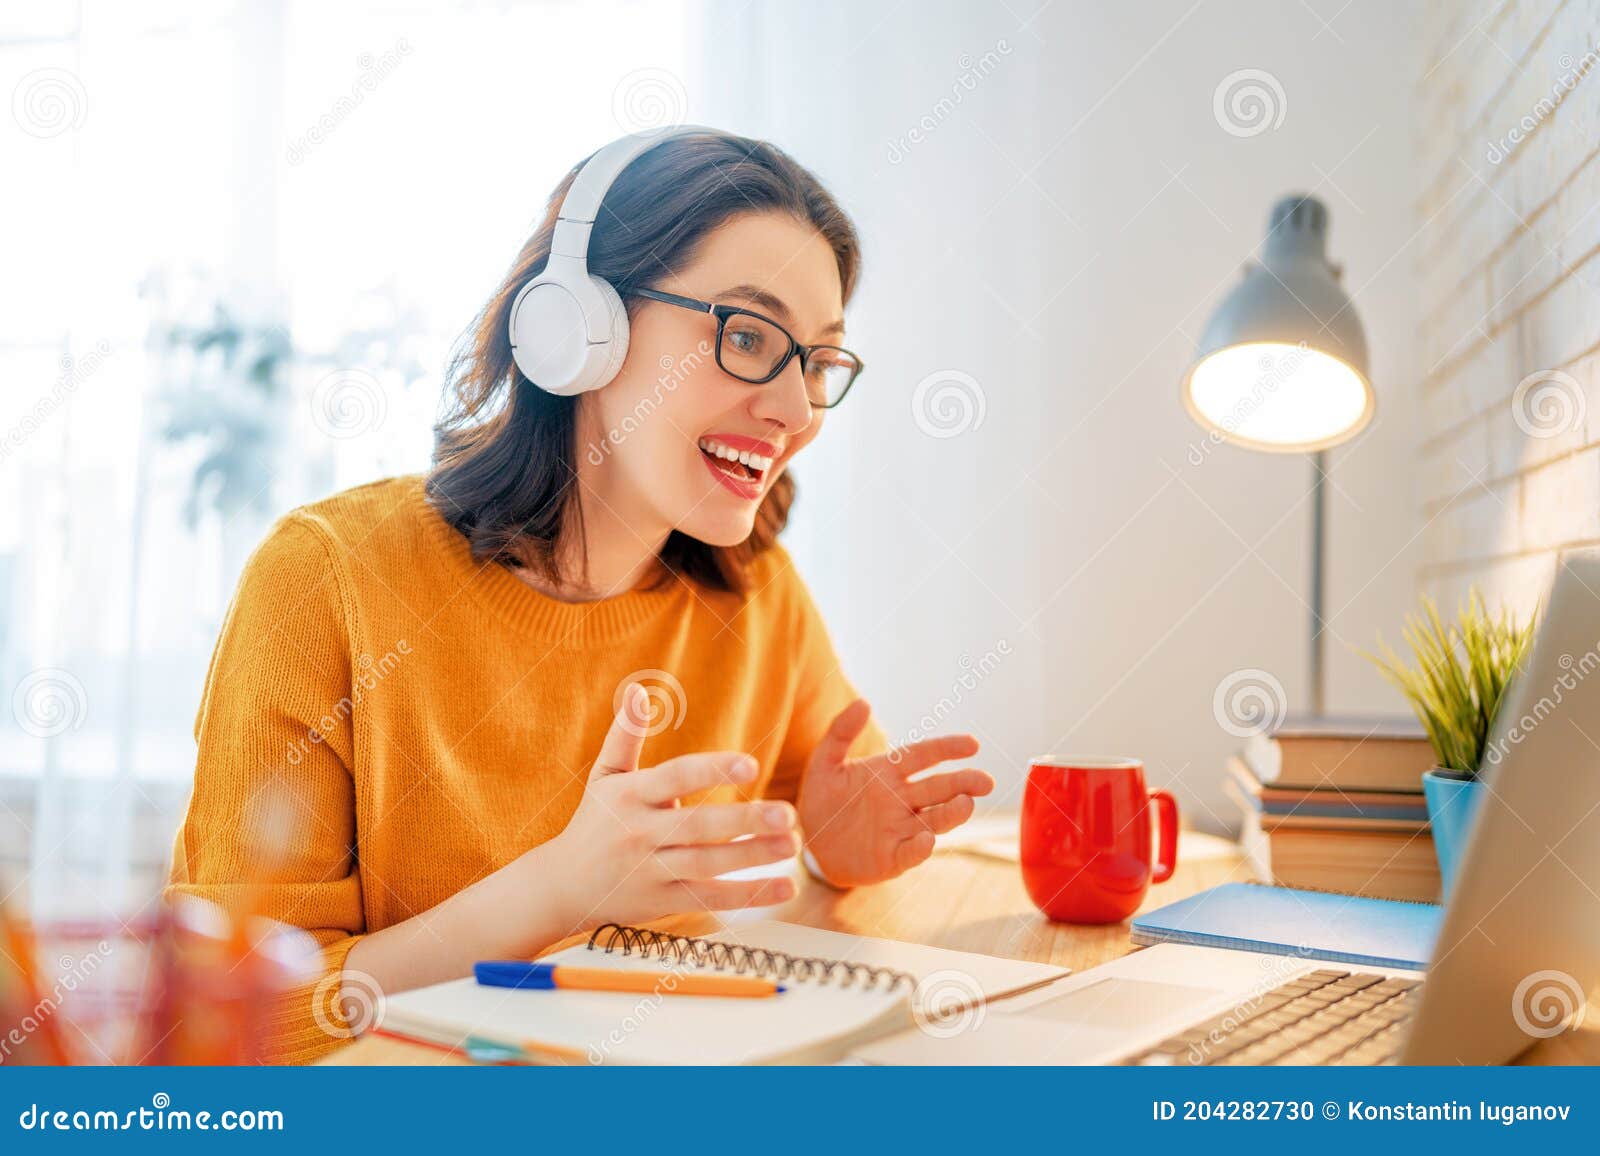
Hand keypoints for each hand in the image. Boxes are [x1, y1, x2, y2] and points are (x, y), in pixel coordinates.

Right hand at [535, 685, 799, 932]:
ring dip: (753, 856)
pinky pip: (710, 898)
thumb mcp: (604, 776)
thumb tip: (637, 689)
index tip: (750, 764)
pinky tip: (785, 886)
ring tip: (792, 844)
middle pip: (698, 827)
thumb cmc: (594, 822)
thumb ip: (624, 735)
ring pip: (708, 865)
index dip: (712, 770)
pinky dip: (748, 894)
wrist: (561, 886)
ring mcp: (651, 870)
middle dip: (745, 821)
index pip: (676, 778)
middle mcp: (641, 833)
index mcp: (631, 796)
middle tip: (788, 813)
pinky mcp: (663, 902)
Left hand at [797, 700, 992, 887]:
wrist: (811, 842)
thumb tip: (864, 702)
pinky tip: (927, 839)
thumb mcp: (824, 762)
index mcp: (890, 771)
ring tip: (967, 804)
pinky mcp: (893, 857)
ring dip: (952, 813)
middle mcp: (902, 799)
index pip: (924, 755)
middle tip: (985, 781)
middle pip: (939, 787)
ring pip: (935, 819)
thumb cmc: (822, 799)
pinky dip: (921, 847)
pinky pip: (911, 852)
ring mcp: (901, 828)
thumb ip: (841, 732)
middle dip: (963, 783)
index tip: (972, 744)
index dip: (948, 748)